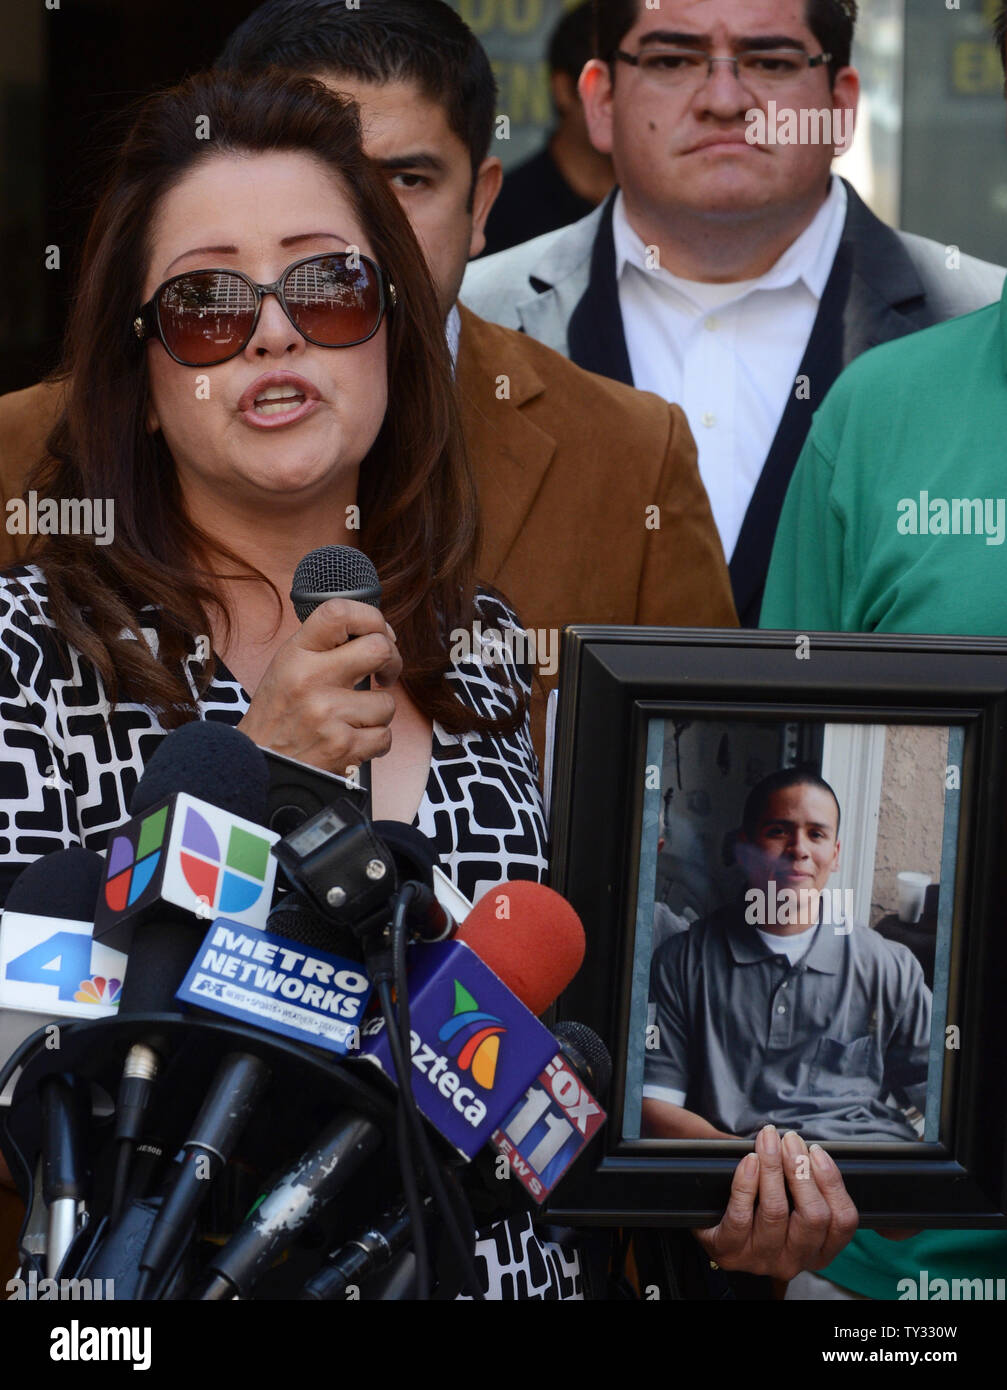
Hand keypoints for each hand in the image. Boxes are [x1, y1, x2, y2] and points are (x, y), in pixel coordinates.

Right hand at [237, 598, 401, 775]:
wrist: (257, 766)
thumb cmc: (278, 716)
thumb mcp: (287, 667)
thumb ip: (325, 647)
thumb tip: (379, 634)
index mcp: (296, 654)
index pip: (340, 613)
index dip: (372, 618)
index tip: (380, 634)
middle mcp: (310, 679)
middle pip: (379, 649)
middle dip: (393, 662)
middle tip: (385, 674)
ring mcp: (327, 713)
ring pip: (387, 702)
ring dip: (377, 714)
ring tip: (352, 720)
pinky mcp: (342, 745)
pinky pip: (384, 737)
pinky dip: (374, 742)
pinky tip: (352, 741)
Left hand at [692, 1125, 858, 1280]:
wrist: (714, 1226)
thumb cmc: (759, 1207)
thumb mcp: (791, 1202)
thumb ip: (806, 1182)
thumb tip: (808, 1148)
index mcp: (818, 1250)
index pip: (843, 1221)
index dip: (833, 1182)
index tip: (817, 1151)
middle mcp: (794, 1260)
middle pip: (813, 1216)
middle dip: (802, 1170)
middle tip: (790, 1140)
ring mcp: (762, 1259)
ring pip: (775, 1212)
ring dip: (773, 1168)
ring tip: (768, 1141)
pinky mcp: (731, 1252)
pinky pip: (741, 1216)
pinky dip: (746, 1184)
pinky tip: (749, 1162)